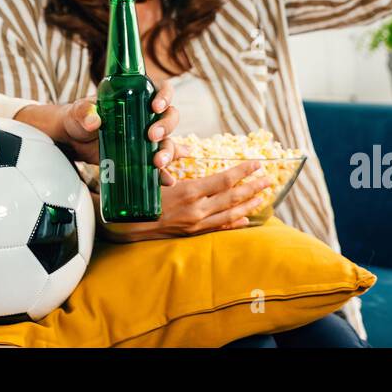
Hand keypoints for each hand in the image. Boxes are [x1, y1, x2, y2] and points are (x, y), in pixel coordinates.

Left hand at [56, 76, 184, 184]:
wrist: (72, 140)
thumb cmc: (79, 117)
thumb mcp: (80, 110)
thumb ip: (85, 112)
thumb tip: (93, 121)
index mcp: (137, 97)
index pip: (161, 89)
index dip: (165, 96)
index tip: (156, 107)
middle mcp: (146, 116)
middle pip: (170, 117)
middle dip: (165, 127)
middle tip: (152, 136)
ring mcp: (145, 138)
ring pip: (167, 141)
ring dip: (168, 152)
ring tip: (157, 162)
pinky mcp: (141, 157)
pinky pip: (158, 164)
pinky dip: (164, 173)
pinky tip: (167, 180)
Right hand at [100, 160, 272, 241]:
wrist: (122, 226)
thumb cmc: (136, 196)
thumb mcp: (156, 176)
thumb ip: (178, 169)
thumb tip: (190, 156)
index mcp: (189, 193)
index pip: (224, 180)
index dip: (243, 171)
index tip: (258, 162)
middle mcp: (196, 211)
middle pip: (232, 198)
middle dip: (253, 187)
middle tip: (269, 178)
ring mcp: (195, 225)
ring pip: (230, 214)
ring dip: (249, 204)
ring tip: (264, 196)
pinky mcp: (191, 235)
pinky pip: (218, 228)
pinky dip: (234, 223)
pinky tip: (246, 219)